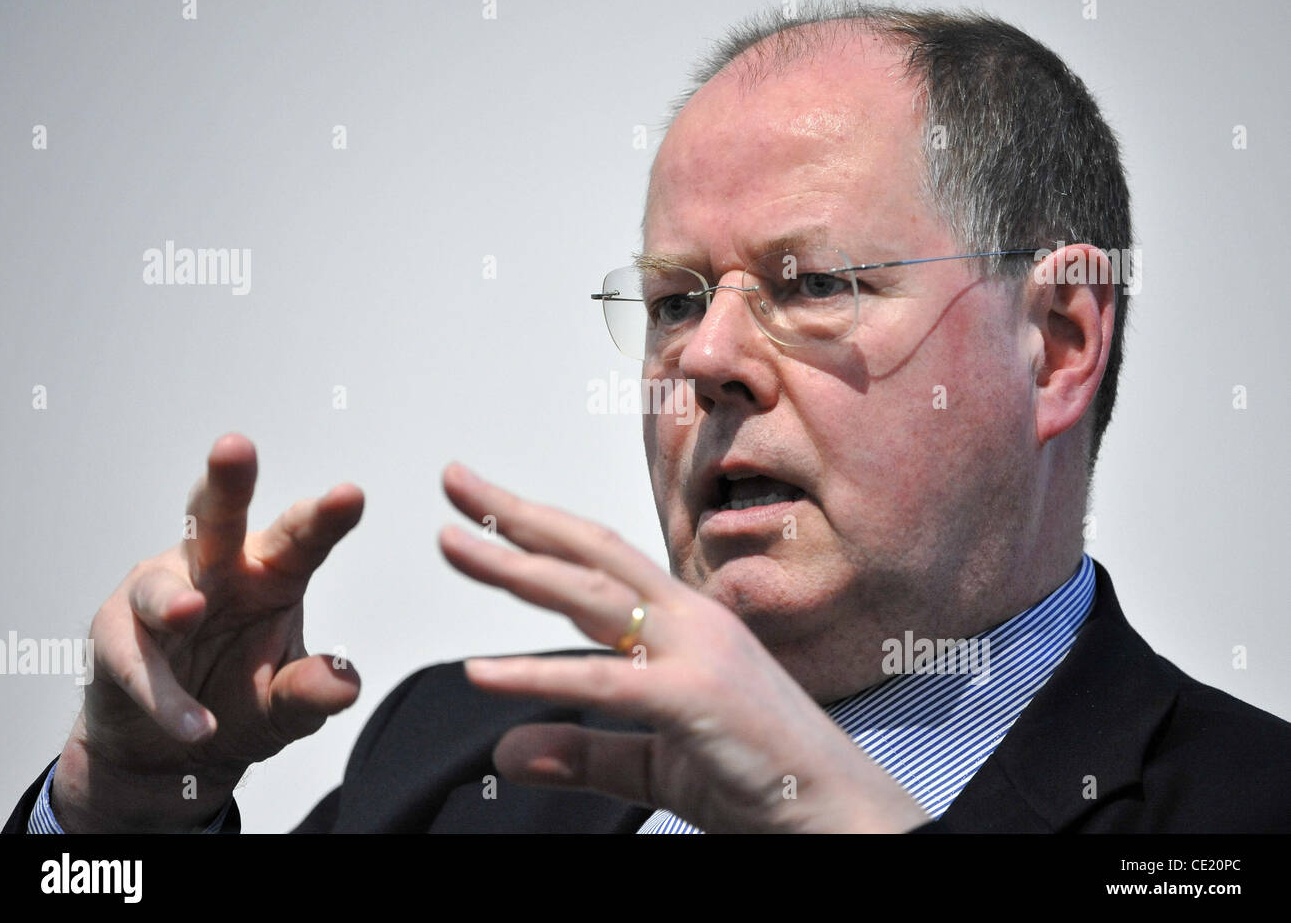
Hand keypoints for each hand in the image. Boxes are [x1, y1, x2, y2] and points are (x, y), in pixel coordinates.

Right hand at [52, 433, 363, 831]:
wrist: (169, 750)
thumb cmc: (238, 701)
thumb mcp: (285, 706)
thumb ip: (310, 692)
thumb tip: (345, 686)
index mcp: (272, 571)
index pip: (301, 537)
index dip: (325, 517)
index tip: (350, 495)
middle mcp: (217, 569)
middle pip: (219, 519)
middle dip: (227, 483)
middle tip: (234, 447)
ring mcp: (161, 595)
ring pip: (163, 586)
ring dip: (172, 598)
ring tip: (187, 611)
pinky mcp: (116, 638)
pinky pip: (139, 663)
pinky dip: (165, 697)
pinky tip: (197, 725)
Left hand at [438, 463, 928, 832]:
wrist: (842, 814)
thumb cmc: (764, 780)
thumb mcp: (656, 765)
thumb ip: (584, 751)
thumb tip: (507, 748)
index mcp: (686, 624)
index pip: (601, 561)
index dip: (541, 530)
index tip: (484, 507)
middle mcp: (691, 621)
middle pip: (589, 554)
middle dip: (517, 515)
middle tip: (455, 482)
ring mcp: (697, 654)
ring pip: (590, 598)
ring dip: (516, 568)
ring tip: (454, 544)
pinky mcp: (695, 700)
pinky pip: (603, 684)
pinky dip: (537, 677)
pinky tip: (481, 672)